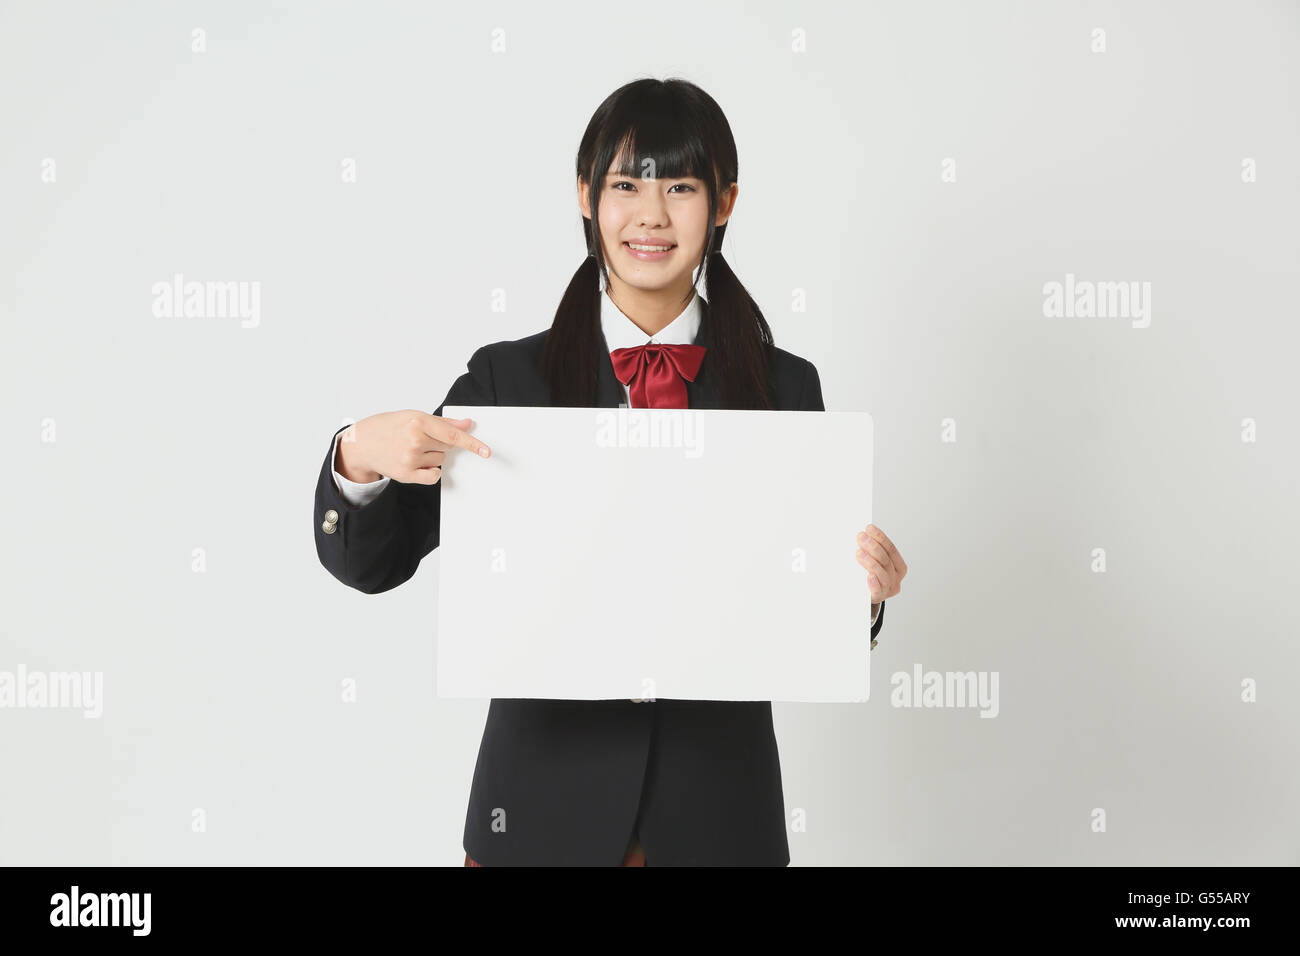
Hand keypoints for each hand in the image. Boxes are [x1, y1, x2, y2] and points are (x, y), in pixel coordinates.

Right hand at [337, 410, 490, 484]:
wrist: (361, 444)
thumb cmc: (387, 427)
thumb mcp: (413, 416)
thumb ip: (443, 422)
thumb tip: (467, 424)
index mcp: (418, 421)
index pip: (453, 434)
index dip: (472, 443)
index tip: (486, 452)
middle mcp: (415, 440)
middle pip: (448, 446)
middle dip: (439, 442)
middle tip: (418, 438)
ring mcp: (411, 459)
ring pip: (441, 459)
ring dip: (432, 455)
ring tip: (411, 449)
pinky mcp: (407, 475)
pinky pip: (433, 475)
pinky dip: (431, 470)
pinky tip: (417, 463)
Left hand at [855, 524, 905, 605]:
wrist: (864, 597)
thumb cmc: (869, 576)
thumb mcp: (873, 561)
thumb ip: (870, 551)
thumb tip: (861, 536)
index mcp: (899, 566)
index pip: (891, 549)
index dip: (880, 537)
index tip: (869, 528)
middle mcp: (896, 577)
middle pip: (886, 560)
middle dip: (873, 546)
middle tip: (861, 537)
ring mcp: (888, 588)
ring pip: (883, 573)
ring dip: (871, 562)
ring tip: (859, 553)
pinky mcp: (878, 597)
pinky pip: (878, 590)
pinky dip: (874, 582)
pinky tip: (868, 576)